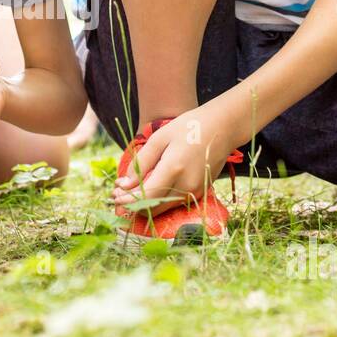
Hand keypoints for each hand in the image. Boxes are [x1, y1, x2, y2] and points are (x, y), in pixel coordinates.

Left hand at [111, 106, 236, 214]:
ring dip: (145, 204)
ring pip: (163, 208)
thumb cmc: (188, 128)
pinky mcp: (200, 193)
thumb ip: (141, 163)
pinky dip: (158, 201)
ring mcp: (195, 192)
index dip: (127, 200)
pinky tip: (148, 190)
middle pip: (153, 207)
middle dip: (132, 204)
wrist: (222, 128)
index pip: (145, 196)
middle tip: (117, 194)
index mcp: (174, 169)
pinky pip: (174, 203)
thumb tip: (124, 185)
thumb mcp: (159, 139)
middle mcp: (186, 185)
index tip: (113, 194)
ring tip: (129, 192)